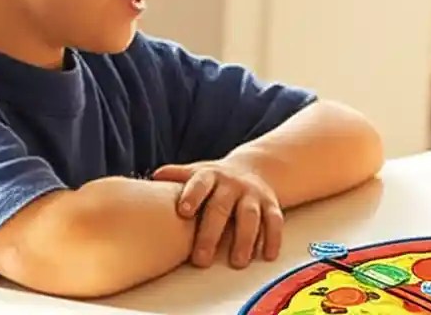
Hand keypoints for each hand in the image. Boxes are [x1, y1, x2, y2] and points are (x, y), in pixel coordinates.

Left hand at [152, 158, 282, 268]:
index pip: (200, 183)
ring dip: (245, 239)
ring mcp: (253, 194)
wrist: (253, 168)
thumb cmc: (214, 180)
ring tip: (237, 262)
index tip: (184, 211)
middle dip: (211, 234)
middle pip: (222, 208)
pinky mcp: (271, 204)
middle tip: (201, 260)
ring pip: (250, 216)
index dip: (192, 195)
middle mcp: (233, 184)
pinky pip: (275, 221)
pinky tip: (268, 256)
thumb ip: (178, 175)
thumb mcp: (197, 172)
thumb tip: (155, 177)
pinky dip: (273, 238)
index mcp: (210, 176)